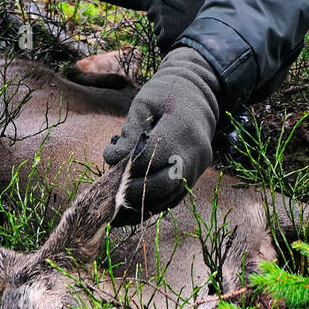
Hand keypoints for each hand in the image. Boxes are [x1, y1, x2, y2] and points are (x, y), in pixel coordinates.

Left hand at [102, 46, 222, 224]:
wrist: (200, 93)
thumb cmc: (166, 93)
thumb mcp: (144, 103)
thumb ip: (129, 131)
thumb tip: (113, 160)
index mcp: (181, 129)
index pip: (151, 157)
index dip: (127, 165)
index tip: (109, 161)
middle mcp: (194, 153)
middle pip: (163, 184)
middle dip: (133, 192)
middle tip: (108, 195)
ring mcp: (198, 167)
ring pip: (169, 197)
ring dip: (140, 207)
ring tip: (113, 214)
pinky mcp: (195, 175)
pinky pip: (174, 198)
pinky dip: (152, 205)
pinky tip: (131, 210)